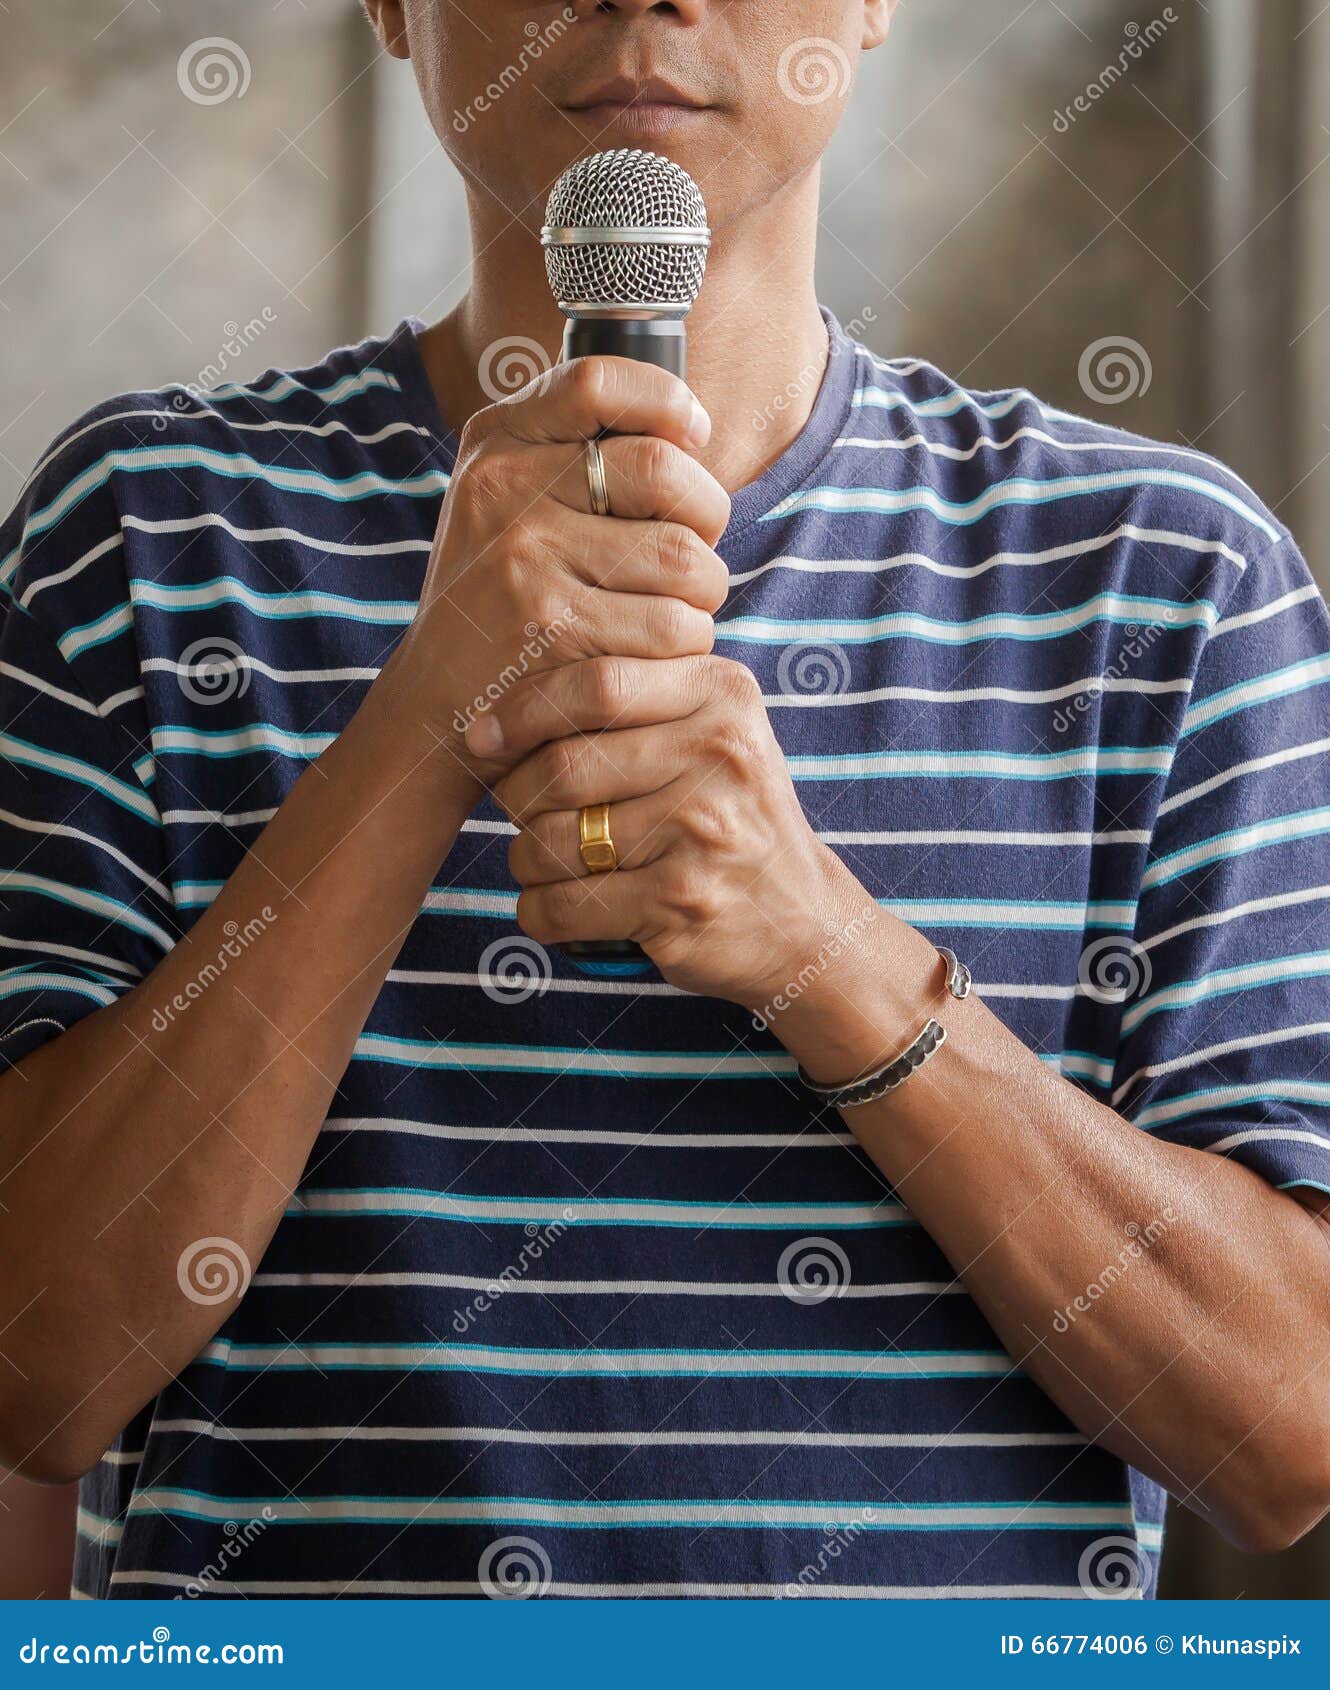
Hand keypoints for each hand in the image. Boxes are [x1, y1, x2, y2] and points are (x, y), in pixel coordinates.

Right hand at [385, 357, 730, 804]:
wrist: (436, 706)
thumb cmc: (495, 602)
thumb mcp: (502, 504)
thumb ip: (567, 454)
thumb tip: (687, 427)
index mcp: (496, 444)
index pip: (597, 380)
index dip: (667, 400)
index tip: (694, 435)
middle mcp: (504, 489)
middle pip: (665, 472)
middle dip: (706, 515)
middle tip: (693, 551)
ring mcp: (528, 560)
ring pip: (684, 558)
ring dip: (702, 595)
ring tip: (673, 611)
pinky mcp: (557, 631)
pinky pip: (674, 626)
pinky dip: (685, 647)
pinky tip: (655, 656)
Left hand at [471, 654, 881, 1008]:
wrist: (801, 918)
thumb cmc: (727, 814)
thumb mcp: (711, 731)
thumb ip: (636, 693)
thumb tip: (502, 688)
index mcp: (722, 693)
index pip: (595, 683)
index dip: (521, 709)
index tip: (480, 736)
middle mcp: (720, 754)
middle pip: (565, 764)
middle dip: (517, 795)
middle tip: (517, 811)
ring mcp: (704, 830)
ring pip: (554, 838)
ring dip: (525, 858)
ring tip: (542, 861)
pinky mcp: (682, 900)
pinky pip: (564, 903)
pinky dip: (540, 911)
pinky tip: (556, 907)